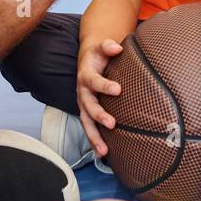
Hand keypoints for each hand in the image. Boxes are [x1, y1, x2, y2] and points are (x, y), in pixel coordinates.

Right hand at [76, 38, 123, 156]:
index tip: (118, 89)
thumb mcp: (102, 46)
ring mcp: (84, 104)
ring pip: (86, 123)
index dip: (104, 85)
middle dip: (99, 115)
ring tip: (104, 151)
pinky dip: (95, 141)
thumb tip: (117, 47)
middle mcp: (82, 92)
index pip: (94, 81)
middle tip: (112, 123)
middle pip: (88, 106)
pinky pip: (90, 128)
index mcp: (86, 75)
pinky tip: (104, 155)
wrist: (89, 59)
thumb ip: (108, 46)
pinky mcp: (88, 113)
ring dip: (94, 137)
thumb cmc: (99, 54)